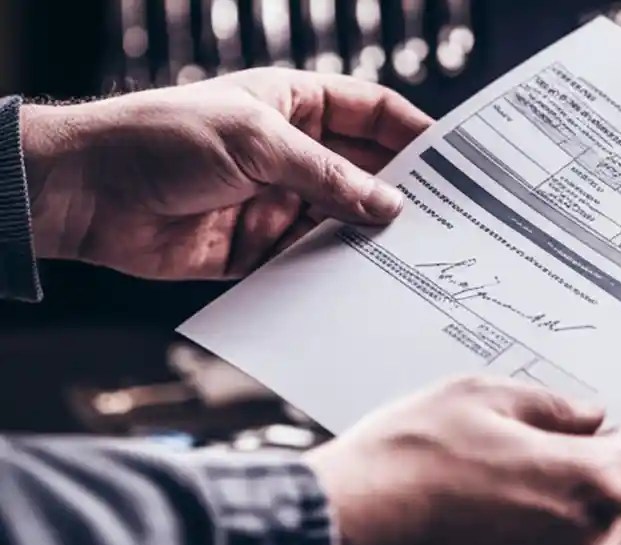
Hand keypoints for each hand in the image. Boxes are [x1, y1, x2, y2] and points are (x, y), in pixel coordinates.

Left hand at [19, 68, 430, 278]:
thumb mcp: (257, 143)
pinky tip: (364, 285)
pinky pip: (311, 263)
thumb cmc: (161, 139)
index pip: (372, 114)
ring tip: (416, 260)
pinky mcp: (260, 249)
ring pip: (344, 222)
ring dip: (372, 240)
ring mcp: (279, 202)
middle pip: (366, 173)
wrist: (88, 194)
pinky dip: (335, 274)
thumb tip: (389, 204)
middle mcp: (293, 154)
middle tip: (448, 221)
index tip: (456, 162)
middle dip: (404, 194)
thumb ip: (329, 176)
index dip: (414, 133)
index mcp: (295, 106)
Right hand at [304, 376, 620, 544]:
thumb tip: (585, 414)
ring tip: (486, 511)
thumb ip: (551, 404)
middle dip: (585, 486)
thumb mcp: (477, 396)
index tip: (588, 437)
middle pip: (617, 510)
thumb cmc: (398, 472)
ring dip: (553, 535)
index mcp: (591, 484)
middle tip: (523, 469)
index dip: (613, 438)